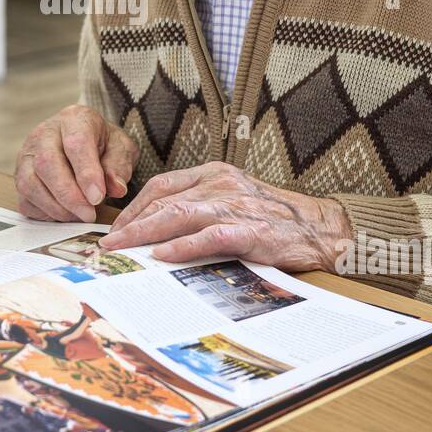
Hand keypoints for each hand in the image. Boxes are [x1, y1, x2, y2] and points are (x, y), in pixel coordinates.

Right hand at [14, 105, 138, 222]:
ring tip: (79, 215)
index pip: (75, 143)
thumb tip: (116, 188)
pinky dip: (44, 213)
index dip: (86, 173)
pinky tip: (65, 214)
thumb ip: (119, 166)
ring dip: (56, 207)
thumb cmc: (103, 146)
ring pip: (30, 184)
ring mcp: (27, 155)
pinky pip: (25, 200)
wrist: (85, 144)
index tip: (97, 197)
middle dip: (69, 195)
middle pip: (47, 163)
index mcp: (74, 119)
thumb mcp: (121, 149)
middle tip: (88, 214)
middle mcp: (44, 134)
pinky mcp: (18, 177)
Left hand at [98, 162, 352, 271]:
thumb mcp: (235, 201)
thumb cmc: (276, 219)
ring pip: (179, 216)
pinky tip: (162, 257)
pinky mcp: (252, 232)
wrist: (324, 229)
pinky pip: (210, 237)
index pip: (162, 186)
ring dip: (145, 234)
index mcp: (215, 175)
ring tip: (123, 251)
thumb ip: (201, 208)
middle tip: (107, 245)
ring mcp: (236, 207)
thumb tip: (159, 231)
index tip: (115, 228)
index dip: (134, 207)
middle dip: (131, 224)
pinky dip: (183, 247)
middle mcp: (222, 185)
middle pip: (164, 200)